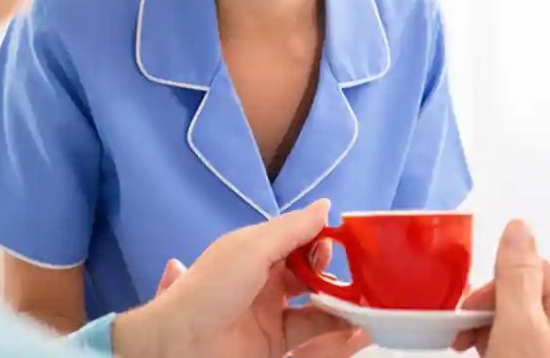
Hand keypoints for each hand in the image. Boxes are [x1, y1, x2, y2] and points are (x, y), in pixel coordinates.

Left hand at [113, 200, 358, 357]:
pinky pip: (312, 334)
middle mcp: (265, 279)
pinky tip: (359, 327)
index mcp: (256, 250)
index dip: (322, 238)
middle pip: (310, 272)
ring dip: (342, 302)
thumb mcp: (252, 248)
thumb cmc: (212, 288)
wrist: (180, 344)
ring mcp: (271, 312)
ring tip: (369, 301)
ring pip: (316, 304)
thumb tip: (327, 205)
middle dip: (335, 272)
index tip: (349, 240)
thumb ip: (293, 228)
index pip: (298, 238)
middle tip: (361, 275)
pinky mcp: (275, 343)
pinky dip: (337, 331)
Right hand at [452, 221, 549, 357]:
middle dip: (490, 308)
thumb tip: (519, 226)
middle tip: (465, 331)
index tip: (471, 305)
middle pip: (526, 297)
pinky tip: (486, 354)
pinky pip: (520, 346)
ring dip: (490, 328)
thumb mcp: (518, 329)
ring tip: (472, 346)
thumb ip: (517, 278)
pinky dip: (498, 346)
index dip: (497, 282)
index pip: (536, 270)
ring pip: (520, 324)